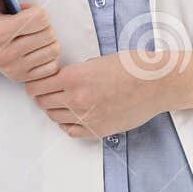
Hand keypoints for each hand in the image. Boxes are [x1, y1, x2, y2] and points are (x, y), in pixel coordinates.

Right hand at [0, 0, 60, 84]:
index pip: (39, 18)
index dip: (36, 9)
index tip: (24, 10)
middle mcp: (4, 55)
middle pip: (48, 34)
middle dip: (44, 23)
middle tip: (29, 22)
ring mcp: (13, 69)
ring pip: (53, 50)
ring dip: (48, 38)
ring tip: (31, 34)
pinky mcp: (20, 78)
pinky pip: (52, 66)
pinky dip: (48, 55)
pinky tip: (35, 48)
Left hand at [27, 50, 184, 138]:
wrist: (157, 84)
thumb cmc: (132, 67)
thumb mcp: (97, 60)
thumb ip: (76, 72)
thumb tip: (60, 80)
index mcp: (74, 77)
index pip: (36, 86)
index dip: (35, 83)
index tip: (38, 81)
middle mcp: (76, 99)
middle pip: (42, 102)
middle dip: (42, 96)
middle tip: (48, 91)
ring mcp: (87, 117)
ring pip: (54, 117)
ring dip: (55, 109)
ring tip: (64, 101)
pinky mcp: (98, 130)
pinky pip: (71, 131)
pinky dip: (68, 123)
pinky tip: (73, 115)